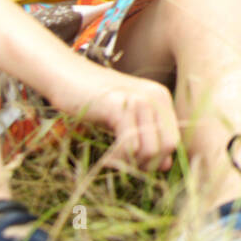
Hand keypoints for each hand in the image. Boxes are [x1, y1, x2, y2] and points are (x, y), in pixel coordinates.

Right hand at [53, 67, 179, 171]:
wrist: (65, 75)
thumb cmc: (94, 100)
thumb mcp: (126, 120)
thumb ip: (148, 138)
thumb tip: (167, 166)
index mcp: (162, 98)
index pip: (174, 140)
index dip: (158, 159)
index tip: (136, 163)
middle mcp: (157, 97)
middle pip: (168, 147)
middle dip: (148, 164)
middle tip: (124, 163)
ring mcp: (140, 100)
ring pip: (151, 150)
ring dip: (131, 163)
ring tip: (113, 159)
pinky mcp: (121, 106)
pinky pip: (130, 146)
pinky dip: (119, 158)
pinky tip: (106, 158)